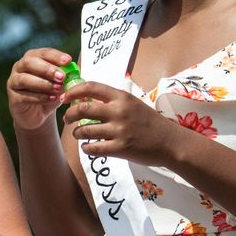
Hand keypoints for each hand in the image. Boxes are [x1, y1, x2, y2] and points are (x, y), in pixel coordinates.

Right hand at [7, 48, 73, 129]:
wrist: (39, 115)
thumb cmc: (51, 93)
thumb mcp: (61, 83)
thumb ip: (67, 75)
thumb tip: (77, 68)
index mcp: (32, 58)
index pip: (43, 52)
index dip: (55, 56)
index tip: (68, 60)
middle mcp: (19, 67)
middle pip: (30, 62)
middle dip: (47, 69)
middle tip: (62, 76)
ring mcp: (13, 82)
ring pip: (24, 79)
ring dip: (43, 83)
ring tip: (58, 89)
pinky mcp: (12, 97)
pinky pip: (24, 95)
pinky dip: (39, 97)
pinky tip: (52, 99)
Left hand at [63, 82, 179, 167]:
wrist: (171, 142)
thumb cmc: (150, 122)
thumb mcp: (133, 103)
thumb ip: (113, 100)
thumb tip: (86, 99)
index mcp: (122, 97)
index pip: (91, 87)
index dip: (73, 91)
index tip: (65, 97)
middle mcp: (119, 111)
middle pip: (82, 109)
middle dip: (69, 115)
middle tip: (67, 119)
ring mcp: (119, 130)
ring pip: (85, 130)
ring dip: (77, 133)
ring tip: (78, 134)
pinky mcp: (120, 148)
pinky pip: (93, 148)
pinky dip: (86, 148)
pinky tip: (88, 147)